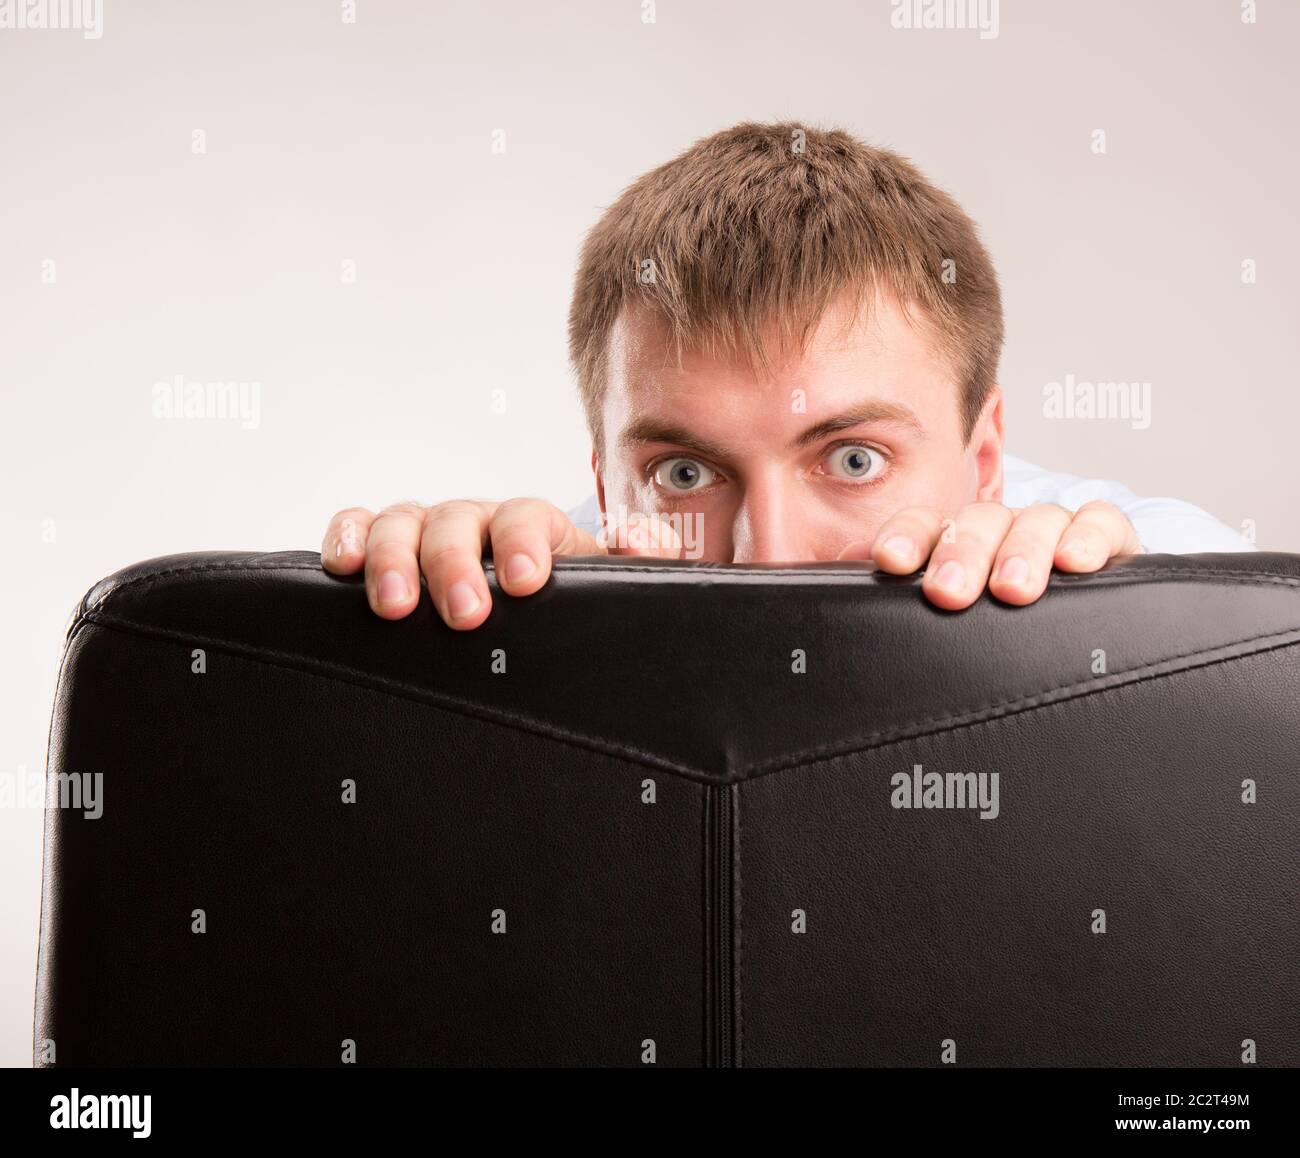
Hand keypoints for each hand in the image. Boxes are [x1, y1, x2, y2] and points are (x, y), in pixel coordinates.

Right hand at [321, 499, 679, 628]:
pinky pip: (356, 529)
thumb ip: (643, 563)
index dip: (522, 543)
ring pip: (402, 522)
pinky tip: (340, 566)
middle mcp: (476, 525)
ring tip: (395, 607)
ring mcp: (426, 537)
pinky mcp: (383, 556)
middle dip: (455, 563)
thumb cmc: (568, 612)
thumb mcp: (615, 595)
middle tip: (464, 615)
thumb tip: (648, 541)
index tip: (524, 584)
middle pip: (457, 520)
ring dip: (393, 558)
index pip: (526, 517)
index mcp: (534, 530)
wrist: (533, 634)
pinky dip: (345, 538)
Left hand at [839, 500, 1143, 609]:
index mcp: (954, 546)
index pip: (924, 527)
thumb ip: (897, 622)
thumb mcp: (943, 633)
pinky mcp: (1105, 541)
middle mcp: (1000, 532)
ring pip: (1035, 519)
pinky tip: (1076, 561)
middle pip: (976, 523)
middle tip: (949, 592)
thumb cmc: (996, 635)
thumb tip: (843, 623)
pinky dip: (1088, 536)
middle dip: (961, 553)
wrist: (1084, 649)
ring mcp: (1051, 533)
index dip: (906, 537)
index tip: (891, 561)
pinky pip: (1100, 521)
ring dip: (1021, 551)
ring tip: (1011, 589)